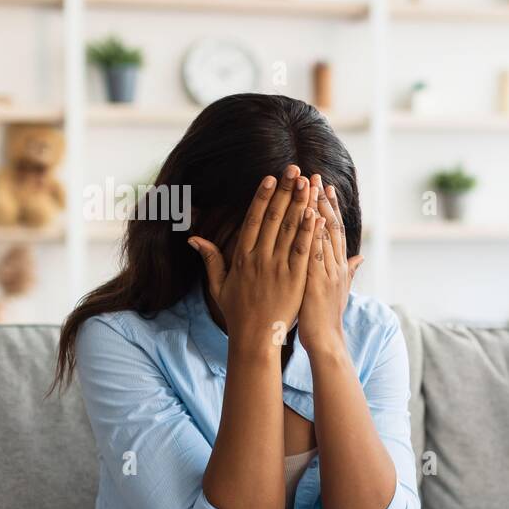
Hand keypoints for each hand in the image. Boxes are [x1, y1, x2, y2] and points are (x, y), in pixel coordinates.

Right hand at [188, 165, 316, 350]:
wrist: (255, 339)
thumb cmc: (238, 313)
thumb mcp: (219, 285)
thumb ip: (211, 259)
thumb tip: (193, 238)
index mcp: (242, 257)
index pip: (253, 220)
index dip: (263, 197)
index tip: (271, 178)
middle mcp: (259, 258)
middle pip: (273, 218)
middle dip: (285, 192)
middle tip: (295, 170)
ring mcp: (278, 268)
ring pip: (289, 230)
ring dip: (300, 204)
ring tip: (308, 184)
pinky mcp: (294, 280)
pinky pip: (302, 251)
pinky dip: (308, 232)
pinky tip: (315, 215)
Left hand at [297, 175, 363, 354]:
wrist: (325, 340)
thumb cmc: (328, 317)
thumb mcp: (340, 290)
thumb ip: (349, 271)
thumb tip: (360, 258)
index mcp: (339, 265)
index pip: (335, 230)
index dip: (330, 207)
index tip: (324, 187)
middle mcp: (335, 264)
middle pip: (330, 225)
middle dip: (322, 200)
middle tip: (316, 176)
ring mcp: (327, 271)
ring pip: (323, 234)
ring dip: (317, 208)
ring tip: (310, 186)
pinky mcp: (316, 280)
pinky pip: (315, 252)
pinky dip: (313, 233)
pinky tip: (309, 216)